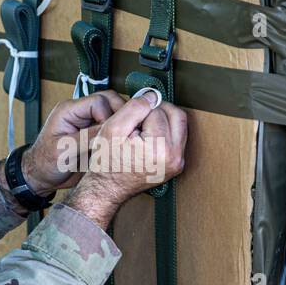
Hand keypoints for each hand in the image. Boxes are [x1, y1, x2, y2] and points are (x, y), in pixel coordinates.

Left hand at [24, 91, 126, 194]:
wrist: (42, 176)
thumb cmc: (44, 162)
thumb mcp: (64, 150)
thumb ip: (86, 138)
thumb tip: (109, 130)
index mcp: (69, 110)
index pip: (98, 102)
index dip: (110, 116)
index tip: (112, 134)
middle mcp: (80, 113)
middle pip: (109, 101)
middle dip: (121, 116)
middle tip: (127, 134)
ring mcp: (88, 123)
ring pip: (113, 113)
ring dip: (121, 124)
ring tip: (125, 140)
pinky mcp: (94, 134)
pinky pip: (112, 128)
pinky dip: (119, 134)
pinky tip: (121, 146)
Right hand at [64, 87, 186, 228]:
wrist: (107, 189)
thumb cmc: (107, 164)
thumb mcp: (113, 129)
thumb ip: (134, 107)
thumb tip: (152, 95)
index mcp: (161, 148)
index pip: (158, 111)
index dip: (140, 111)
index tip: (128, 122)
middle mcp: (175, 157)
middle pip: (176, 115)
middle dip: (157, 111)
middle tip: (138, 120)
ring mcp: (177, 163)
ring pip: (178, 125)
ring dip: (162, 120)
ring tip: (141, 130)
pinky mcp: (176, 165)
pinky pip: (176, 137)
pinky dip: (164, 132)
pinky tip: (147, 137)